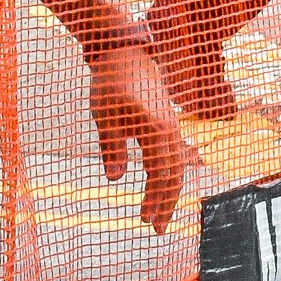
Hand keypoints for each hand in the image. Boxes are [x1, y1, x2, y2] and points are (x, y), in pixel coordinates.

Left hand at [87, 38, 184, 234]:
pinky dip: (168, 174)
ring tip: (157, 214)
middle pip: (174, 172)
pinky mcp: (166, 121)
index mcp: (156, 128)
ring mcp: (171, 124)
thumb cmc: (111, 81)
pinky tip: (159, 186)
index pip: (161, 172)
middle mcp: (170, 128)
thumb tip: (115, 179)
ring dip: (167, 191)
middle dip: (167, 202)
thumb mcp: (104, 116)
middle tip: (157, 229)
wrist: (124, 50)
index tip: (146, 220)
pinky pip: (173, 154)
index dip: (156, 198)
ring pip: (176, 164)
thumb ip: (111, 147)